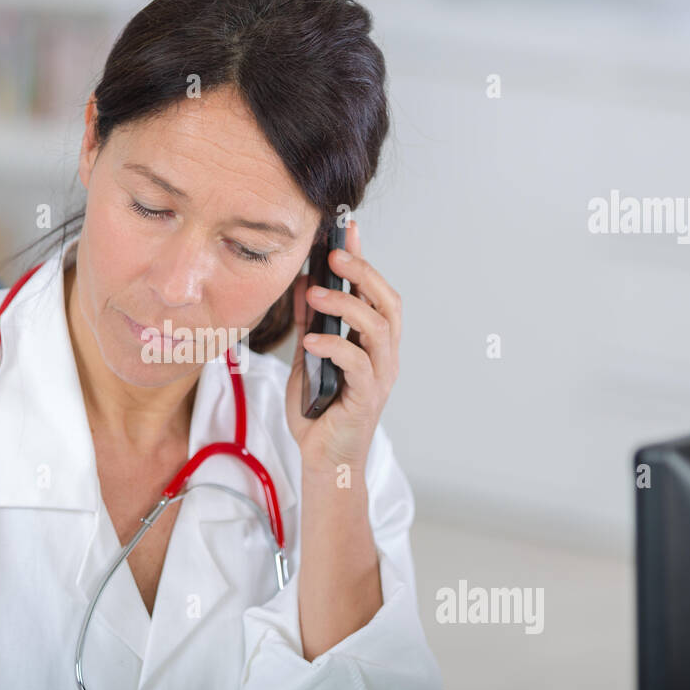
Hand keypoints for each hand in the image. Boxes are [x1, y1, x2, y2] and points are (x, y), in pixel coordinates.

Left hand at [285, 218, 400, 471]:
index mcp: (373, 343)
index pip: (376, 292)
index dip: (364, 261)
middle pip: (387, 303)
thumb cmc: (319, 411)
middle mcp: (384, 355)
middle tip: (333, 258)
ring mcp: (379, 376)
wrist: (323, 458)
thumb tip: (301, 285)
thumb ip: (311, 325)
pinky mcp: (366, 397)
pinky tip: (311, 341)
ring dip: (347, 305)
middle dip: (363, 274)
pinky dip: (334, 346)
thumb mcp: (309, 358)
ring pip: (378, 328)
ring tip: (317, 294)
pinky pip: (357, 363)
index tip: (347, 231)